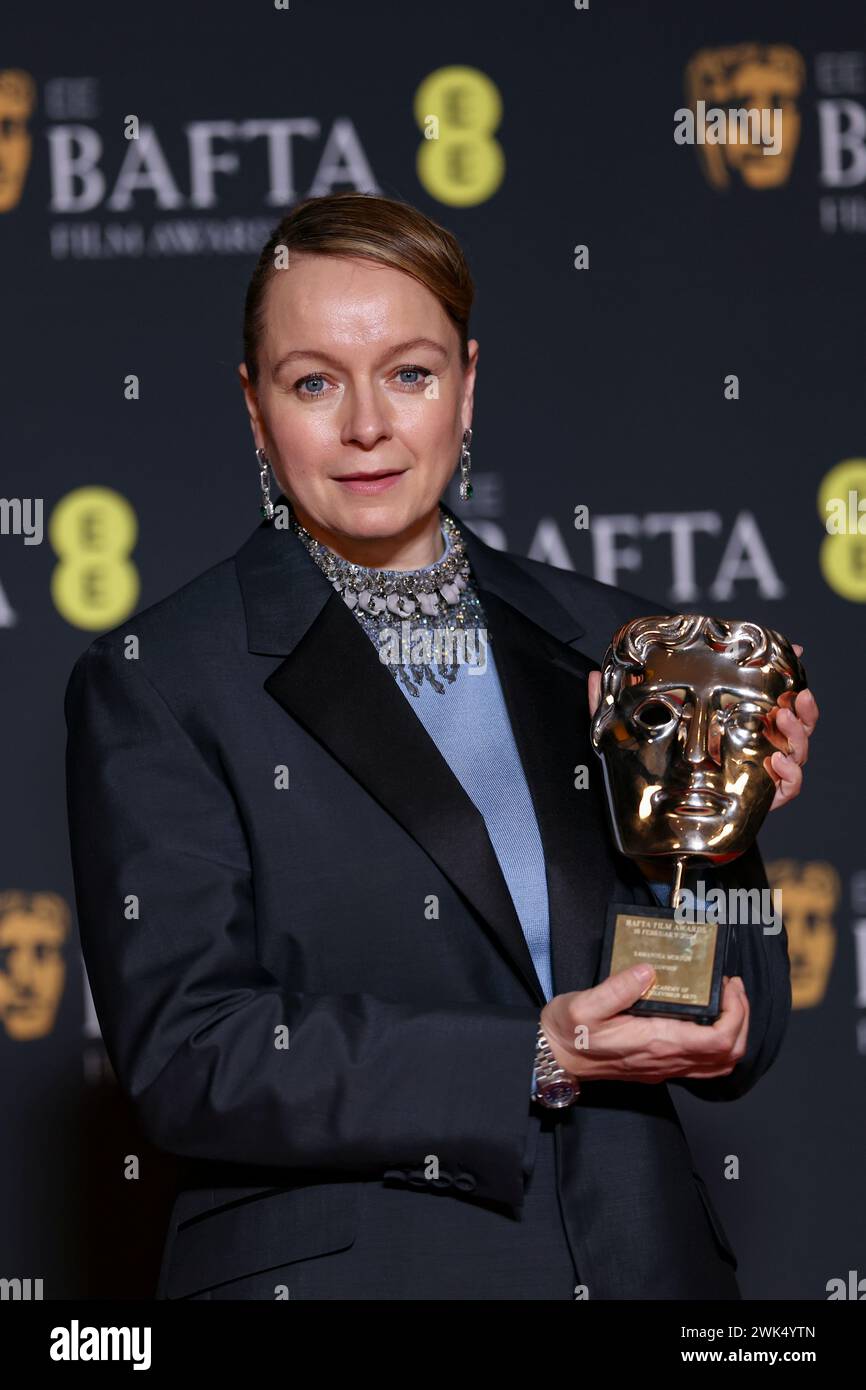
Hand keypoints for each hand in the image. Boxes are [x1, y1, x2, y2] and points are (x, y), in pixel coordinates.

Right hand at [540, 966, 748, 1083]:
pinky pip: (702, 1064)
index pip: (718, 1040)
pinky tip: (706, 1019)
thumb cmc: (567, 1033)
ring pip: (719, 1063)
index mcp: (656, 1042)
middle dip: (742, 1019)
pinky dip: (717, 1044)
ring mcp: (664, 1066)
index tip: (728, 985)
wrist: (553, 1059)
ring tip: (726, 1001)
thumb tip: (648, 971)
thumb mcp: (584, 1004)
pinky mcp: (658, 1065)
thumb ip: (617, 988)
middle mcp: (666, 1059)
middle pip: (728, 1054)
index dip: (736, 1013)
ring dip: (734, 1033)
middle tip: (732, 987)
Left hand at [586, 641, 818, 812]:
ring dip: (798, 733)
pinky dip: (791, 773)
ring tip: (784, 721)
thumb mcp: (631, 736)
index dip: (787, 677)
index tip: (797, 658)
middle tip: (795, 697)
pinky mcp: (761, 798)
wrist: (663, 828)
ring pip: (797, 749)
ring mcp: (759, 771)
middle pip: (793, 721)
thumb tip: (595, 672)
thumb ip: (612, 705)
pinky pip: (789, 786)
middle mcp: (752, 745)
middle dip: (802, 707)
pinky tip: (777, 760)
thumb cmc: (653, 774)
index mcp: (732, 722)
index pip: (768, 695)